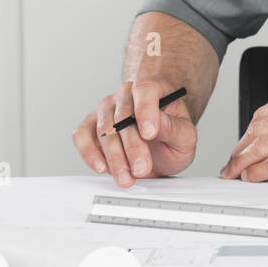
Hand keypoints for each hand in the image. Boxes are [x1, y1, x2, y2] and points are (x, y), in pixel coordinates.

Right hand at [72, 78, 196, 185]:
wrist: (160, 147)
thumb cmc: (172, 135)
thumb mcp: (185, 136)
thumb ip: (174, 129)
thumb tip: (158, 124)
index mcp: (153, 89)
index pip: (145, 89)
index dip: (146, 110)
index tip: (150, 134)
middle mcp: (126, 94)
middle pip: (123, 115)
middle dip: (132, 147)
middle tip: (142, 168)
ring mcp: (106, 108)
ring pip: (104, 129)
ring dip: (115, 157)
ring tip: (127, 177)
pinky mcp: (90, 125)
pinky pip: (82, 135)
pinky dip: (89, 153)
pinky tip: (102, 167)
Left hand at [220, 86, 267, 183]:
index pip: (264, 113)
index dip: (248, 131)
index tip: (243, 143)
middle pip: (256, 130)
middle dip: (239, 148)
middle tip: (231, 163)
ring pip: (258, 147)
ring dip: (240, 163)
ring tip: (234, 174)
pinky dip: (256, 174)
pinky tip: (252, 179)